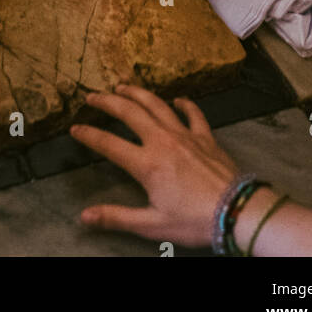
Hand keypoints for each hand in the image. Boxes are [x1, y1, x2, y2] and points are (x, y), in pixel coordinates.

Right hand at [71, 85, 237, 246]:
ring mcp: (185, 135)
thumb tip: (84, 216)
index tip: (75, 127)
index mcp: (146, 164)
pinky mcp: (205, 136)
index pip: (109, 144)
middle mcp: (162, 141)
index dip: (89, 135)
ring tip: (122, 86)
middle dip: (107, 102)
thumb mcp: (152, 225)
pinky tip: (177, 99)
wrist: (237, 211)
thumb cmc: (194, 221)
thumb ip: (117, 217)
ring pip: (156, 105)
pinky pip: (193, 113)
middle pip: (129, 113)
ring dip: (137, 93)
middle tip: (92, 95)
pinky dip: (183, 103)